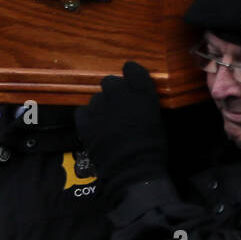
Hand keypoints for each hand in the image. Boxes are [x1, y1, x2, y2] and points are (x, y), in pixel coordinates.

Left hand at [74, 61, 167, 185]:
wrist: (133, 169)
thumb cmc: (153, 147)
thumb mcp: (157, 119)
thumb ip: (146, 104)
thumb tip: (139, 102)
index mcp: (141, 93)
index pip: (133, 69)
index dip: (131, 73)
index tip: (131, 78)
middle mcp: (119, 95)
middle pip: (110, 81)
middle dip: (114, 90)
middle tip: (119, 104)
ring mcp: (99, 108)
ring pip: (96, 98)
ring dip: (102, 105)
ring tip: (108, 120)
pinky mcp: (85, 122)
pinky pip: (83, 111)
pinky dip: (88, 117)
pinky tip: (95, 126)